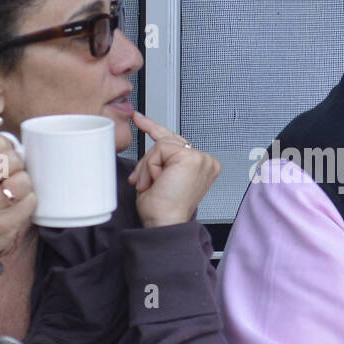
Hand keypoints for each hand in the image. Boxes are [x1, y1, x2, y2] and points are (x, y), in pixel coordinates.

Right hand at [0, 133, 35, 260]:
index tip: (5, 160)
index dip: (6, 148)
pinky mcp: (3, 223)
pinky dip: (28, 203)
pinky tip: (16, 208)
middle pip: (12, 158)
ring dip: (24, 186)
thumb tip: (14, 146)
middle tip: (10, 178)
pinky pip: (30, 201)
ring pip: (24, 179)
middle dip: (17, 167)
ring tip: (14, 194)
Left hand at [127, 111, 220, 227]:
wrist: (164, 225)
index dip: (154, 128)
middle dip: (148, 162)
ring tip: (152, 186)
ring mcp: (201, 158)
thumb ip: (162, 159)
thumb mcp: (160, 178)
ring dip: (148, 166)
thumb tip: (150, 143)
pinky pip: (161, 147)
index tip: (139, 118)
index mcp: (201, 166)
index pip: (175, 141)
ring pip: (162, 143)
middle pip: (166, 141)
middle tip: (145, 183)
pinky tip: (157, 181)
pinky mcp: (193, 158)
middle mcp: (205, 161)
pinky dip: (151, 166)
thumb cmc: (161, 211)